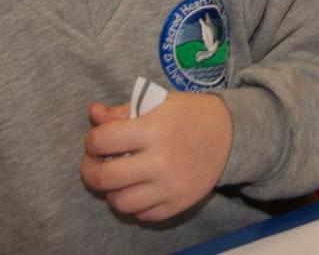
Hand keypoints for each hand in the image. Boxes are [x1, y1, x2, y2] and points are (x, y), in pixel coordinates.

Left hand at [80, 92, 231, 220]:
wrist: (229, 134)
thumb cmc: (188, 114)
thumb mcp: (157, 102)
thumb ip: (123, 110)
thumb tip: (93, 112)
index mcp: (153, 130)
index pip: (103, 140)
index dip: (91, 141)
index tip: (96, 140)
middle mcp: (160, 161)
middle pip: (105, 177)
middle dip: (89, 170)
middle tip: (94, 163)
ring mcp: (170, 187)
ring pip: (121, 203)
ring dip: (110, 191)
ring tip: (116, 179)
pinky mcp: (179, 204)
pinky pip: (143, 215)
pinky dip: (133, 205)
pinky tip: (137, 189)